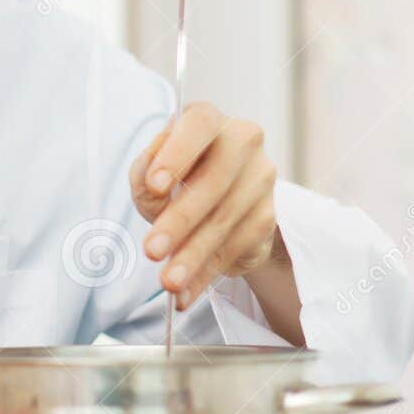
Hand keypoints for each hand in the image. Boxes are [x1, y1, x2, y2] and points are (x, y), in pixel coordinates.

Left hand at [129, 102, 279, 309]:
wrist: (211, 201)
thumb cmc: (173, 178)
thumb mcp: (147, 174)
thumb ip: (144, 173)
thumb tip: (152, 184)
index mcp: (207, 121)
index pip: (198, 125)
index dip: (177, 154)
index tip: (154, 185)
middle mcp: (243, 142)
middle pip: (215, 181)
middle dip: (180, 221)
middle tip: (151, 251)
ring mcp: (262, 179)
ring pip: (227, 220)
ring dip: (194, 256)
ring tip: (168, 282)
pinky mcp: (269, 216)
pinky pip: (237, 248)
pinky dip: (207, 274)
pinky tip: (186, 292)